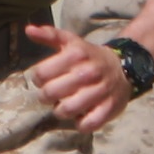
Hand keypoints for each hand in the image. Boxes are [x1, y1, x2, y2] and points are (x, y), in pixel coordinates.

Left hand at [24, 26, 139, 130]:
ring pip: (66, 110)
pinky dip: (80, 123)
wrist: (124, 67)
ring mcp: (100, 91)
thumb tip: (28, 30)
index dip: (38, 78)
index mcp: (76, 54)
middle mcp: (88, 72)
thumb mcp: (71, 41)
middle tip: (53, 93)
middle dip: (47, 96)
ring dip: (61, 111)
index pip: (41, 74)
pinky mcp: (109, 108)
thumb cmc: (89, 57)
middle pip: (50, 93)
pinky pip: (87, 124)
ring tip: (65, 105)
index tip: (45, 78)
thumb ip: (49, 35)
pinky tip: (81, 115)